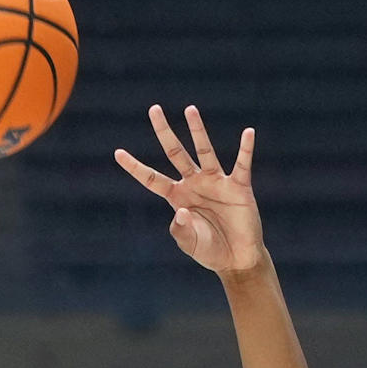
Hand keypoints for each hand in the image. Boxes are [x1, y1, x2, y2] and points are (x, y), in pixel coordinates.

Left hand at [111, 105, 267, 278]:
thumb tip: (181, 211)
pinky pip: (242, 164)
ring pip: (204, 151)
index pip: (152, 178)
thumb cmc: (210, 251)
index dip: (135, 167)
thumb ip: (181, 230)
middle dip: (164, 132)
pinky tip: (248, 132)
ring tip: (189, 110)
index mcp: (177, 197)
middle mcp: (194, 183)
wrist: (237, 258)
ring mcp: (216, 182)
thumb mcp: (190, 244)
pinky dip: (245, 149)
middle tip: (153, 109)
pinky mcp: (238, 187)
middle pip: (175, 153)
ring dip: (197, 131)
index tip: (117, 153)